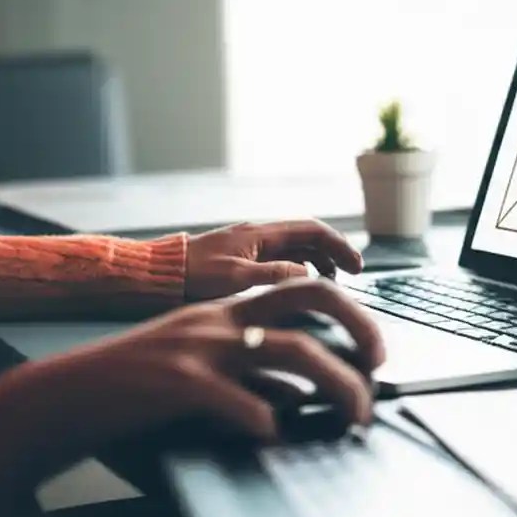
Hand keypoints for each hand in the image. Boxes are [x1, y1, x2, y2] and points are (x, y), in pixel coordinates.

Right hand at [0, 280, 384, 469]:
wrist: (61, 399)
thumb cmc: (130, 391)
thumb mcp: (195, 368)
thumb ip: (246, 374)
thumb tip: (299, 396)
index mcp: (224, 312)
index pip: (302, 290)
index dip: (351, 313)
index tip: (374, 350)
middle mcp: (219, 320)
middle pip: (310, 298)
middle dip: (360, 326)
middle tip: (380, 367)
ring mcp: (201, 349)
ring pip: (295, 351)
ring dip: (338, 384)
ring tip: (355, 416)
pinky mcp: (178, 384)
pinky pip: (243, 402)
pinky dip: (270, 423)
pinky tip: (276, 440)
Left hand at [185, 220, 363, 300]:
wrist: (160, 275)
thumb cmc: (192, 275)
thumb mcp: (236, 278)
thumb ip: (275, 274)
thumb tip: (308, 273)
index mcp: (260, 234)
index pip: (312, 230)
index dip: (339, 246)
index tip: (356, 266)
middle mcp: (259, 236)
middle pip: (308, 238)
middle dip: (334, 253)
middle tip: (351, 275)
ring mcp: (252, 247)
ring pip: (296, 249)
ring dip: (318, 262)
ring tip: (330, 284)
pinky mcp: (243, 260)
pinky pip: (281, 260)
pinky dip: (299, 270)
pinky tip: (300, 286)